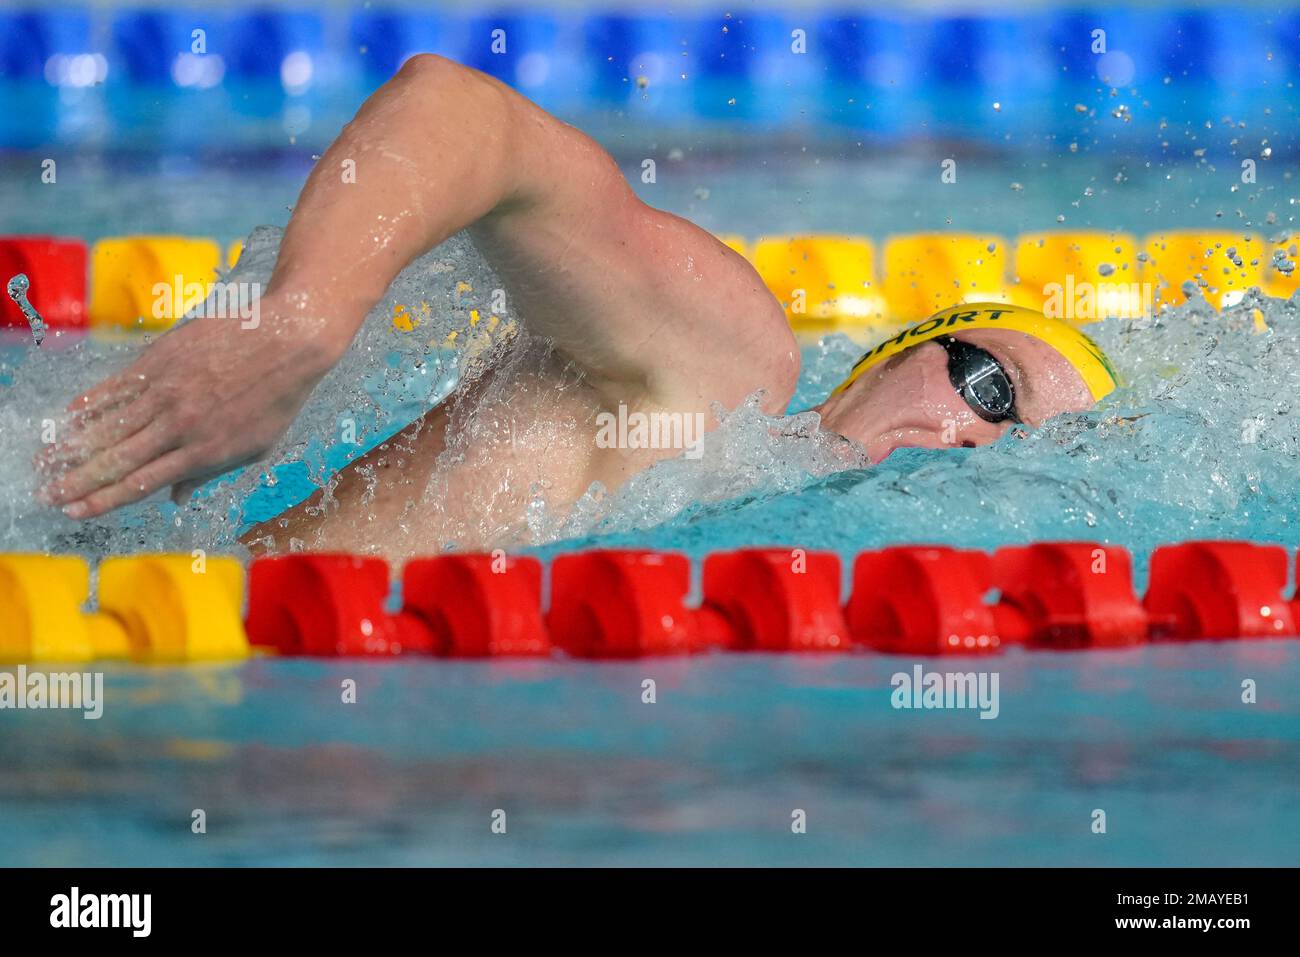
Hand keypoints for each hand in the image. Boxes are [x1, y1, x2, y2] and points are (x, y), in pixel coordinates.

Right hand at [37, 302, 342, 518]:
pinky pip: (118, 386)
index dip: (104, 500)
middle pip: (117, 460)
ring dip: (73, 446)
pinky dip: (91, 403)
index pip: (142, 483)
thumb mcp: (256, 446)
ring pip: (110, 425)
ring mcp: (167, 391)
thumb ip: (211, 471)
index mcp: (204, 452)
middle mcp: (179, 426)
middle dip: (78, 480)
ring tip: (45, 460)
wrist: (289, 338)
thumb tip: (177, 498)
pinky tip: (69, 416)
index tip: (76, 511)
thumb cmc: (279, 397)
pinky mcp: (161, 360)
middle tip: (48, 493)